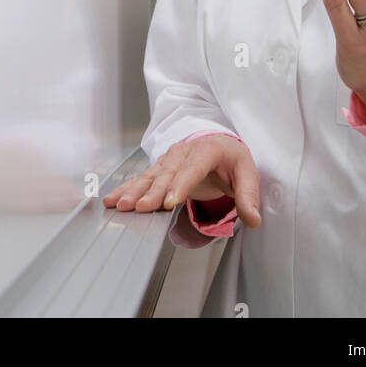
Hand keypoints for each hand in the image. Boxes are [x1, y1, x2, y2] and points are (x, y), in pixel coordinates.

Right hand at [102, 133, 261, 226]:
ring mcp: (170, 159)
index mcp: (207, 149)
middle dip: (152, 191)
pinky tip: (113, 198)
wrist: (222, 147)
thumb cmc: (233, 160)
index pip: (193, 167)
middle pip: (168, 173)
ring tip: (120, 204)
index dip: (180, 185)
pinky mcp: (161, 169)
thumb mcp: (247, 174)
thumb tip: (253, 219)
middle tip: (139, 207)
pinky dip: (127, 188)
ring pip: (151, 176)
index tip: (168, 202)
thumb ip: (248, 197)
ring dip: (134, 190)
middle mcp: (185, 151)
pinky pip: (143, 179)